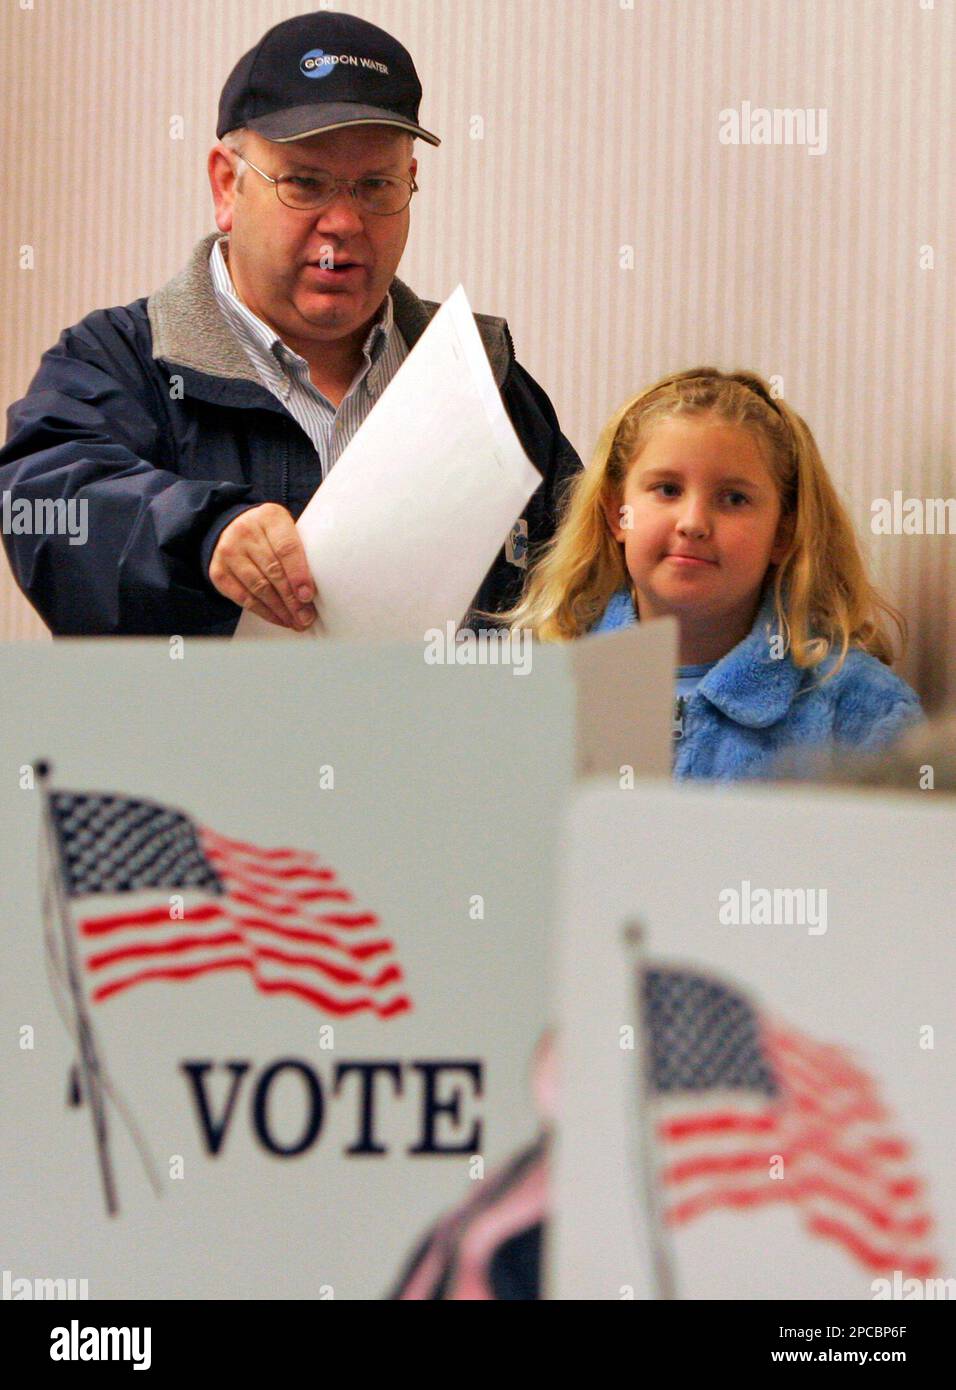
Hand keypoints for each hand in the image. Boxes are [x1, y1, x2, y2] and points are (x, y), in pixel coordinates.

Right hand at [210, 503, 316, 628]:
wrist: (231, 528)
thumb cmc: (268, 534)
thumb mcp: (284, 530)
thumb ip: (298, 553)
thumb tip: (313, 592)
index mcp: (269, 517)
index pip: (287, 548)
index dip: (299, 575)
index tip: (308, 596)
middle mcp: (245, 532)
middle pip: (273, 571)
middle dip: (292, 600)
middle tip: (306, 617)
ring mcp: (228, 552)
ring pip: (259, 588)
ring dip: (280, 610)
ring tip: (295, 621)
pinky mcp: (218, 572)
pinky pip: (244, 598)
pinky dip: (264, 612)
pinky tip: (278, 619)